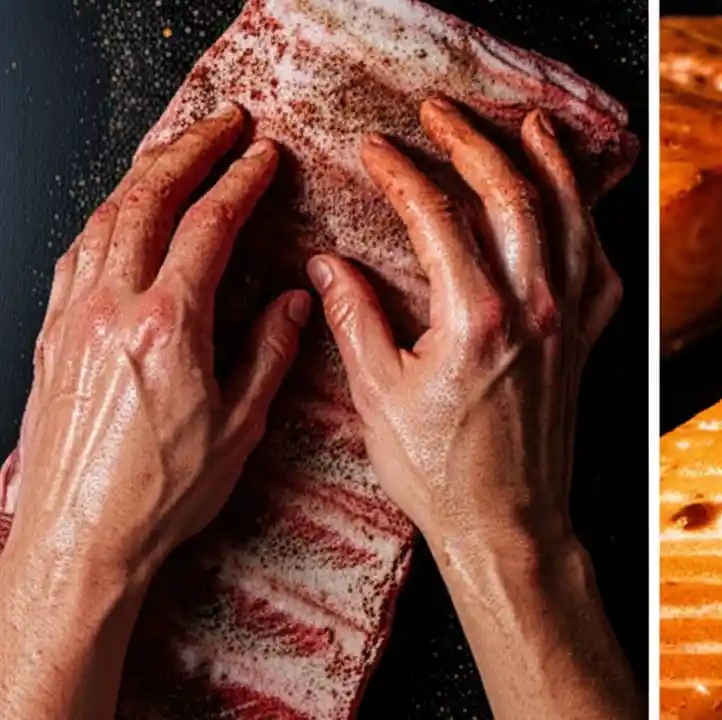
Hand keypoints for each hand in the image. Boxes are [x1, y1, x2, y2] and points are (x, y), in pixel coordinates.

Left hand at [0, 102, 308, 719]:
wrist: (79, 539)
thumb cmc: (160, 497)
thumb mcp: (241, 429)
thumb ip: (269, 354)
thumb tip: (293, 301)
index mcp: (167, 328)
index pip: (209, 227)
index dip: (240, 181)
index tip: (263, 155)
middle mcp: (111, 310)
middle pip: (149, 200)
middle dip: (190, 150)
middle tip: (223, 123)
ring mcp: (73, 319)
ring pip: (106, 217)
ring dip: (145, 173)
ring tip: (177, 150)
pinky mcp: (51, 337)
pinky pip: (76, 251)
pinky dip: (107, 215)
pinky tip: (123, 212)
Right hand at [307, 97, 634, 718]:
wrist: (508, 525)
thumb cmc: (441, 473)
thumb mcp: (378, 396)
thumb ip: (354, 320)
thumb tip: (326, 264)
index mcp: (476, 318)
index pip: (437, 215)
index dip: (403, 171)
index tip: (376, 147)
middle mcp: (534, 309)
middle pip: (511, 194)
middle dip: (473, 141)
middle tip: (440, 113)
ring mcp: (569, 322)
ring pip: (568, 217)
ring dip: (547, 162)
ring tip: (527, 124)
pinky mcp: (586, 341)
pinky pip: (599, 265)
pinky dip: (587, 224)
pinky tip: (575, 205)